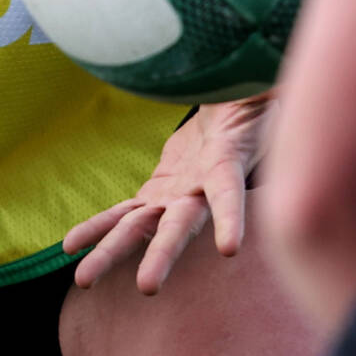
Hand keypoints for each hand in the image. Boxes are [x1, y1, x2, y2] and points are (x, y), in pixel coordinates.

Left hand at [63, 91, 271, 294]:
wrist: (233, 109)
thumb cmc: (252, 92)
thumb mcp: (262, 85)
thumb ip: (267, 86)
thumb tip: (285, 69)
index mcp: (230, 163)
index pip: (231, 191)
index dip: (230, 217)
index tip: (229, 248)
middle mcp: (203, 190)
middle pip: (182, 226)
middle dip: (163, 255)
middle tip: (147, 287)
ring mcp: (178, 195)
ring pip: (142, 228)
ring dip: (112, 252)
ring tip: (83, 280)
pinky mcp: (158, 191)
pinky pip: (124, 213)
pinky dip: (99, 228)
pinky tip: (70, 247)